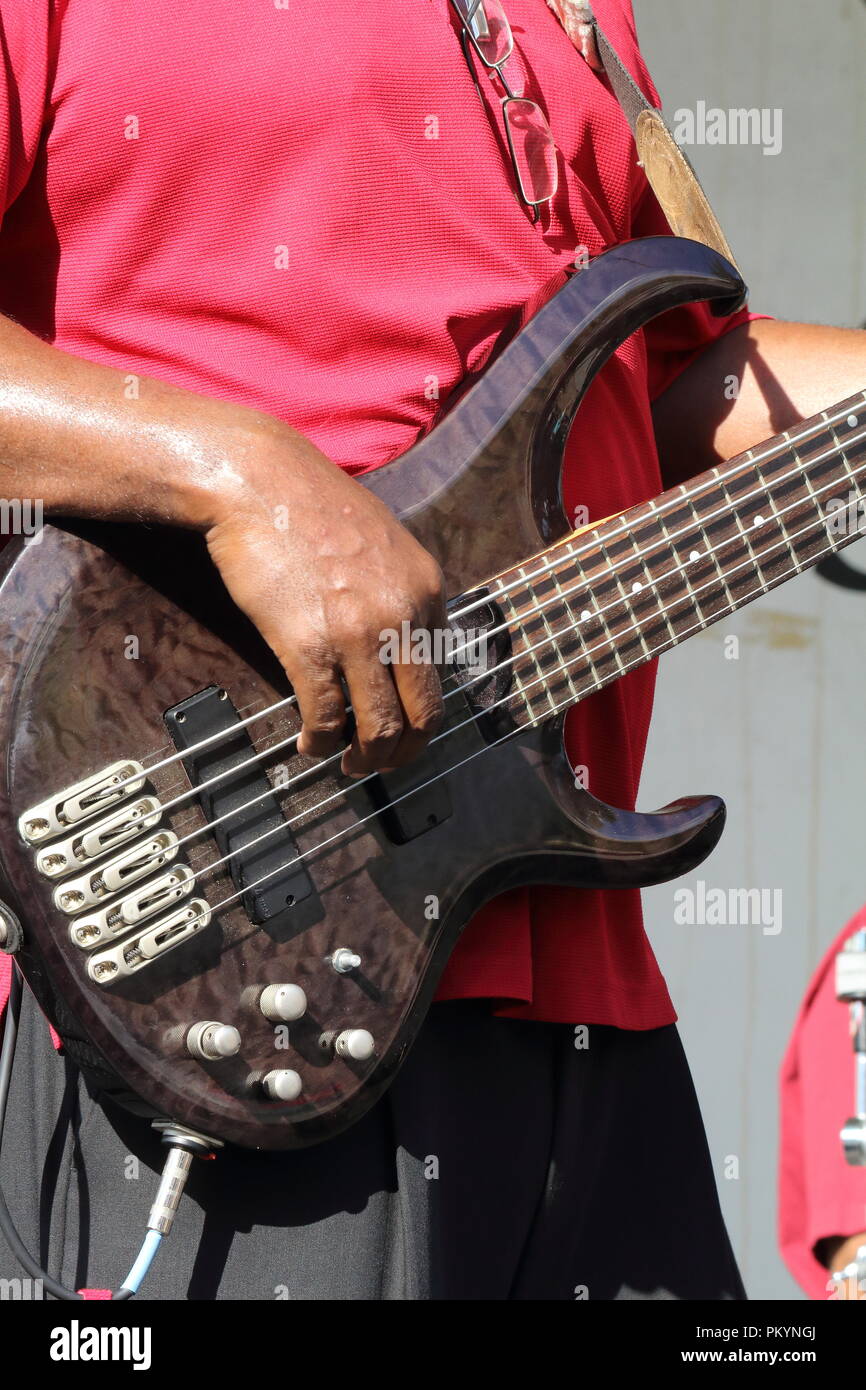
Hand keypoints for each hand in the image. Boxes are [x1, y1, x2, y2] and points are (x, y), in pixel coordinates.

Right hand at [204, 426, 446, 775]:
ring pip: (380, 725)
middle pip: (422, 710)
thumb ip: (400, 591)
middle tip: (386, 763)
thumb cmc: (311, 506)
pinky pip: (326, 716)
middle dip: (407, 750)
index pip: (439, 670)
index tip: (404, 724)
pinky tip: (311, 746)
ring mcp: (358, 634)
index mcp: (427, 588)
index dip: (422, 709)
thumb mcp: (383, 541)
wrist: (259, 481)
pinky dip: (321, 742)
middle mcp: (402, 615)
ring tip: (351, 765)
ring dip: (367, 757)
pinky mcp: (309, 646)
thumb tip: (400, 643)